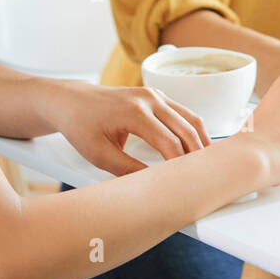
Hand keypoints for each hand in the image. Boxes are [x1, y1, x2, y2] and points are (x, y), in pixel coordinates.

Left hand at [44, 81, 209, 176]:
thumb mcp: (99, 154)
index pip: (168, 141)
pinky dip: (192, 130)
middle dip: (198, 154)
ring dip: (201, 140)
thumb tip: (154, 184)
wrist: (72, 101)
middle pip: (186, 128)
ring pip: (190, 118)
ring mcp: (155, 94)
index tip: (186, 183)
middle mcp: (149, 99)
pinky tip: (196, 148)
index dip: (180, 164)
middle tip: (206, 177)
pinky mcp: (157, 96)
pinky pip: (183, 113)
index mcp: (134, 112)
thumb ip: (127, 169)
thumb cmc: (81, 126)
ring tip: (207, 164)